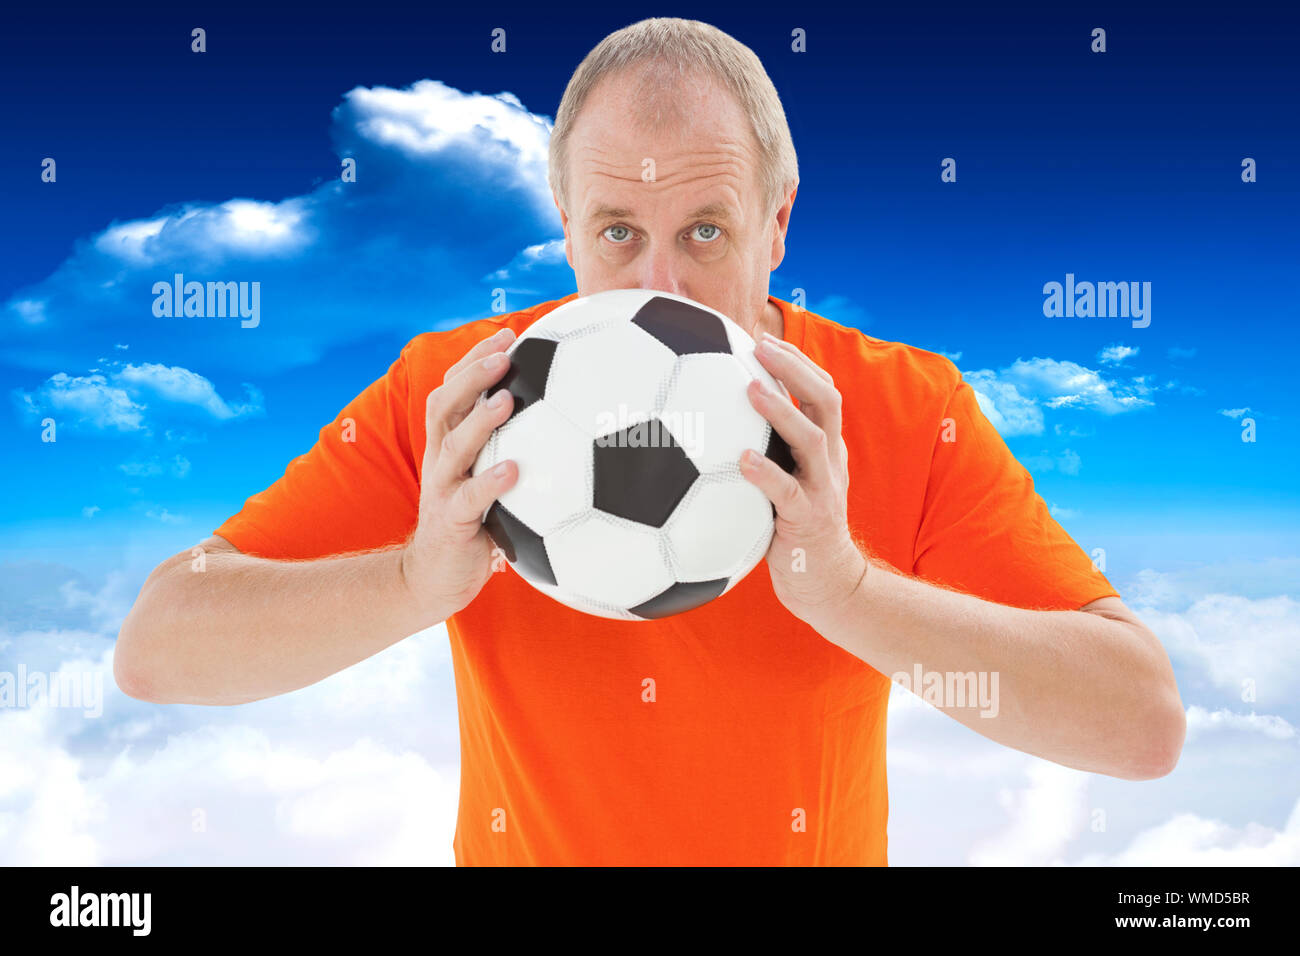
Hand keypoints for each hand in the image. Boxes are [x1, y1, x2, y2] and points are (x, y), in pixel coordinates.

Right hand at [401, 327, 519, 621]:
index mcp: (450, 445)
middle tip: (505, 352)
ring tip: (508, 400)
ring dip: (480, 420)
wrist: (435, 578)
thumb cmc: (474, 526)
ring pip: (454, 445)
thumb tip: (567, 428)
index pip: (453, 390)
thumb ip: (513, 453)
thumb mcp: (488, 483)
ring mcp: (443, 489)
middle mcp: (442, 460)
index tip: (507, 334)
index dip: (473, 360)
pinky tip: (515, 471)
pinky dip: (491, 482)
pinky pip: (470, 499)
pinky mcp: (451, 522)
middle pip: (445, 404)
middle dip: (472, 373)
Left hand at [739, 332, 867, 626]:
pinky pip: (788, 491)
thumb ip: (768, 454)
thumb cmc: (795, 531)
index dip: (797, 360)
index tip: (762, 337)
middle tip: (759, 344)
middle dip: (796, 367)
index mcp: (825, 448)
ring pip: (811, 438)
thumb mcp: (787, 484)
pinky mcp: (809, 519)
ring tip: (751, 389)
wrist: (829, 585)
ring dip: (782, 410)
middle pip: (827, 399)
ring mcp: (823, 489)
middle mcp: (829, 461)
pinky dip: (766, 472)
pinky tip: (741, 460)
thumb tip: (718, 428)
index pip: (822, 390)